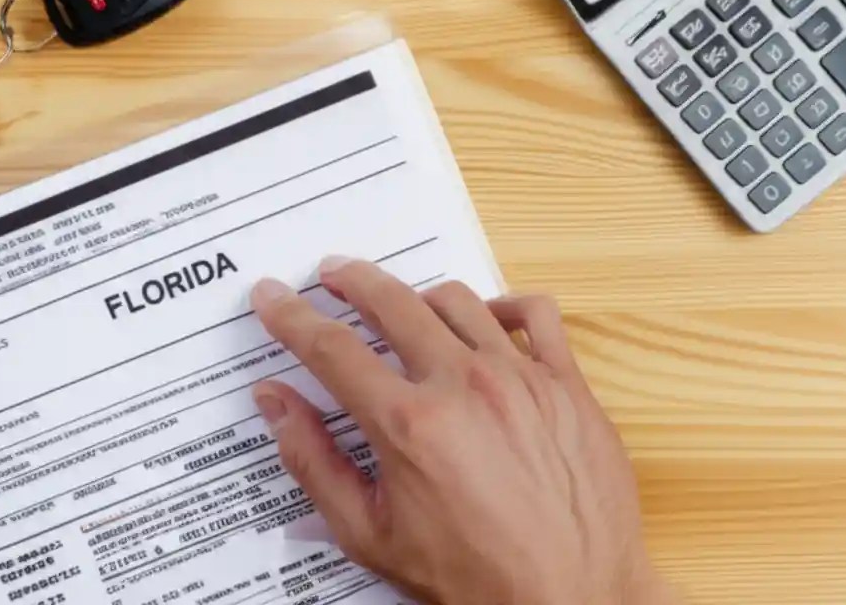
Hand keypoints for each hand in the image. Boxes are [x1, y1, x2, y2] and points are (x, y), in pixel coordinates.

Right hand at [250, 258, 673, 604]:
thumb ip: (313, 461)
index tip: (272, 298)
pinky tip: (488, 318)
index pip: (331, 348)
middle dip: (351, 280)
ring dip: (419, 294)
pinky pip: (536, 314)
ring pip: (458, 301)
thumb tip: (275, 402)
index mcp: (409, 424)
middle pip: (391, 302)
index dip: (291, 317)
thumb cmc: (475, 579)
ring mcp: (521, 378)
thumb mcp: (370, 535)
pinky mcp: (567, 384)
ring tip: (403, 303)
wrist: (572, 599)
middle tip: (331, 274)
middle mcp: (464, 386)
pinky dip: (505, 305)